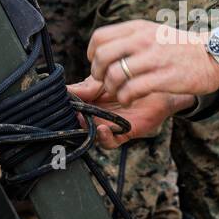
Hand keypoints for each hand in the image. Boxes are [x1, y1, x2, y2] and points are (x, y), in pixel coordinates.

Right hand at [67, 75, 194, 148]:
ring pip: (90, 134)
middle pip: (77, 122)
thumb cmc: (132, 76)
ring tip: (84, 120)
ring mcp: (108, 125)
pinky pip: (109, 142)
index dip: (64, 106)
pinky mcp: (123, 133)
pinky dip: (104, 138)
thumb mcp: (106, 78)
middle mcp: (96, 114)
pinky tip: (102, 129)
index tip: (60, 102)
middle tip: (72, 113)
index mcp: (88, 99)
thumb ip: (87, 86)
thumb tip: (66, 90)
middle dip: (73, 120)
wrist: (158, 82)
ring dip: (85, 129)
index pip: (71, 106)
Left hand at [87, 19, 218, 104]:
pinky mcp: (164, 77)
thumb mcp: (153, 33)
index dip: (92, 55)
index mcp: (138, 28)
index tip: (99, 66)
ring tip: (120, 93)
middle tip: (106, 83)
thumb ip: (129, 39)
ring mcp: (154, 58)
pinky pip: (131, 90)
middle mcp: (143, 40)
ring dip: (112, 89)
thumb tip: (103, 50)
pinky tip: (130, 99)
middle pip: (102, 56)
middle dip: (98, 74)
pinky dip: (125, 98)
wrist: (213, 56)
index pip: (100, 38)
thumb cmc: (180, 48)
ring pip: (114, 75)